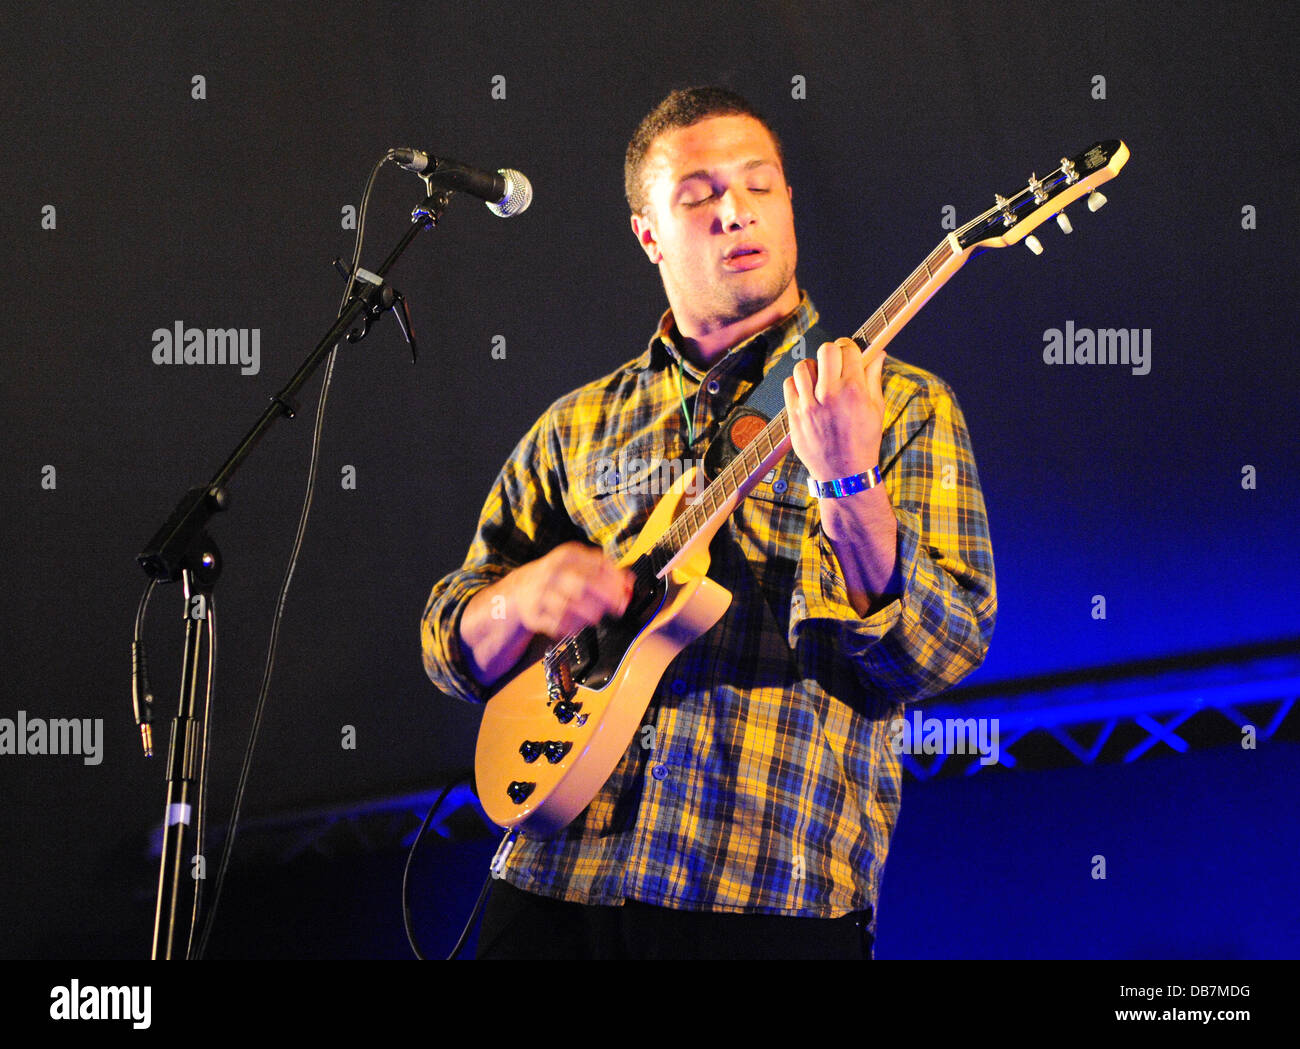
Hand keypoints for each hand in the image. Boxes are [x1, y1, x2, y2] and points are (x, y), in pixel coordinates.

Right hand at [514, 542, 634, 638]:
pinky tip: (577, 625)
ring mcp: (541, 593)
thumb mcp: (580, 567)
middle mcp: (552, 571)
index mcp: (567, 556)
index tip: (626, 592)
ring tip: (595, 616)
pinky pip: (558, 625)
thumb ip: (606, 573)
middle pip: (584, 583)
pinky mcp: (534, 614)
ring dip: (590, 614)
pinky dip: (572, 627)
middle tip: (618, 607)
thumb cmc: (559, 578)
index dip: (616, 580)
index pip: (597, 564)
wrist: (520, 590)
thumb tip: (630, 580)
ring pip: (570, 606)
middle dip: (606, 598)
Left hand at [783, 338, 885, 482]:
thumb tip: (878, 353)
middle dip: (832, 353)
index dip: (849, 347)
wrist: (843, 473)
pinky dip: (797, 384)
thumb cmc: (863, 441)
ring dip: (813, 369)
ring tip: (820, 380)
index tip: (849, 353)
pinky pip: (789, 384)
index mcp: (854, 390)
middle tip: (835, 363)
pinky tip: (807, 392)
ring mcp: (809, 405)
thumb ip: (873, 377)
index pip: (848, 348)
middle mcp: (830, 394)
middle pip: (825, 350)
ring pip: (804, 366)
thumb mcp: (876, 409)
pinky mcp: (794, 415)